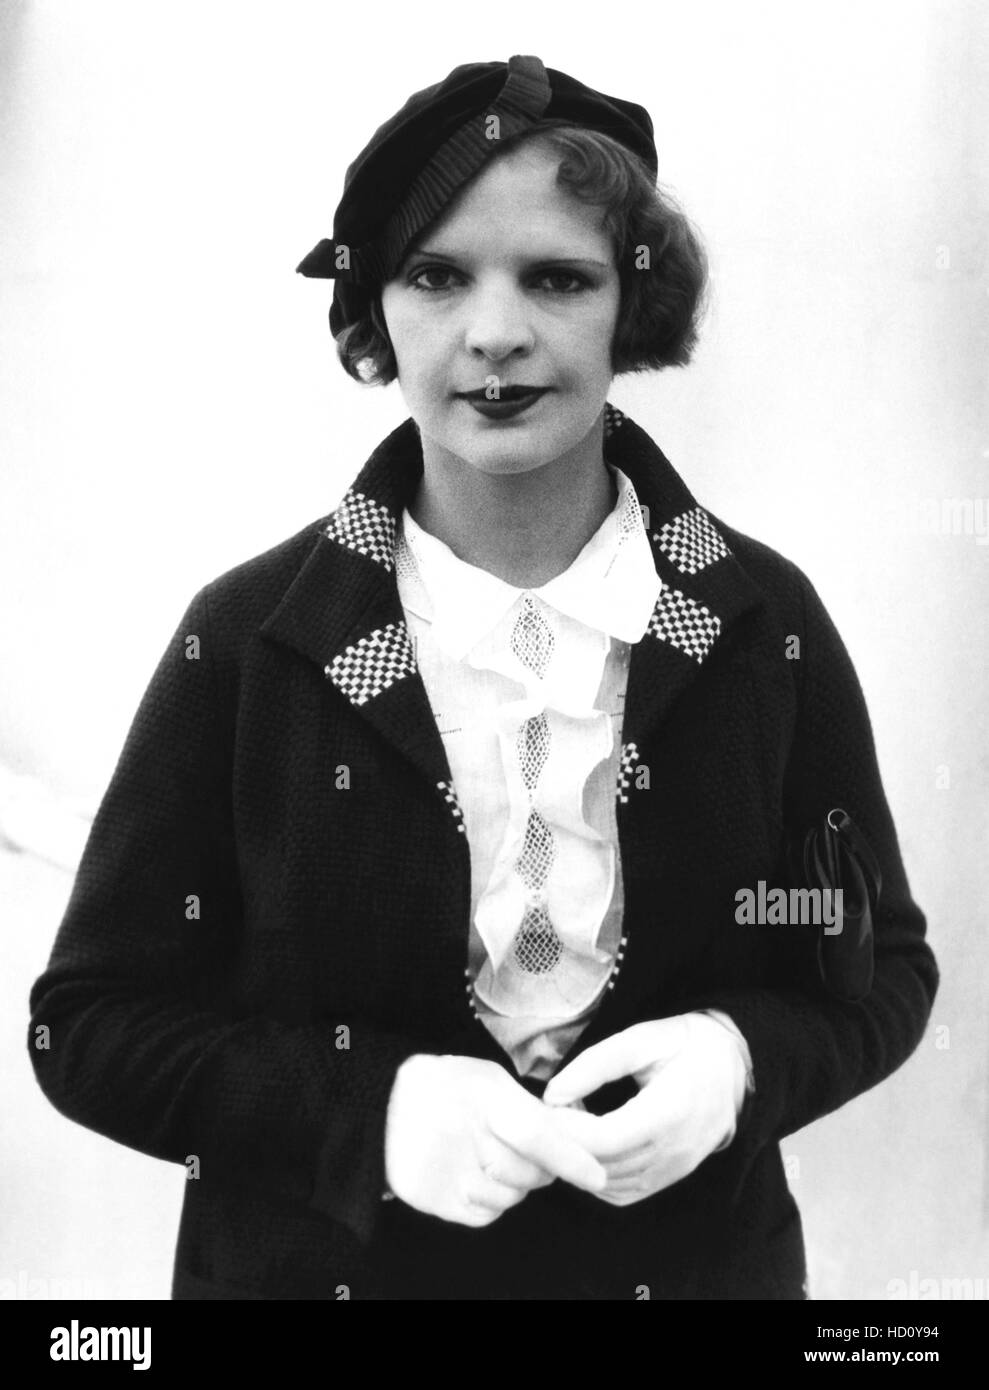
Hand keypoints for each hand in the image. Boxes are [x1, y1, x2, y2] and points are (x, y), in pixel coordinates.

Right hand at [384, 1054, 607, 1226]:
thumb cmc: (449, 1086)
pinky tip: (477, 1175)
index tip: (597, 1175)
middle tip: (528, 1149)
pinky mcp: (435, 1200)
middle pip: (529, 1173)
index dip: (569, 1157)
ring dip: (516, 1184)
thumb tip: (576, 1139)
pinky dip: (492, 1201)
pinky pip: (487, 1214)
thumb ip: (530, 1108)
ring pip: (512, 1197)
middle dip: (543, 1167)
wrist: (384, 1105)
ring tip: (494, 1157)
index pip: (534, 1134)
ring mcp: (449, 1173)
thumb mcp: (489, 1078)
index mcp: (483, 1097)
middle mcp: (466, 1137)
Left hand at [541, 1014, 747, 1205]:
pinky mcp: (668, 1179)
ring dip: (578, 1159)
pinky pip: (621, 1193)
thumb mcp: (642, 1039)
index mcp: (671, 1110)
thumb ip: (596, 1064)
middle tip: (548, 1113)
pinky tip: (588, 1145)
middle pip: (603, 1165)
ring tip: (568, 1123)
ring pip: (607, 1183)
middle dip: (566, 1143)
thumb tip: (552, 1094)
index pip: (607, 1138)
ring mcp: (673, 1170)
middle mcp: (674, 1150)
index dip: (568, 1128)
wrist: (733, 1067)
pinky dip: (594, 1175)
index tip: (546, 1107)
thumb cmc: (684, 1045)